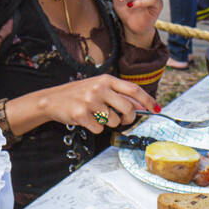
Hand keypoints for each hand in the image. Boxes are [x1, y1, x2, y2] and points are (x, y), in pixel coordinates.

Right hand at [38, 75, 155, 133]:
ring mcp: (90, 101)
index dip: (147, 100)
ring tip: (96, 116)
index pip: (134, 90)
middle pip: (128, 108)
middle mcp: (99, 88)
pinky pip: (100, 128)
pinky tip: (87, 120)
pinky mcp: (81, 114)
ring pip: (114, 121)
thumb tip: (141, 105)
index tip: (156, 109)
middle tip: (123, 120)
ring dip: (108, 123)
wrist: (52, 100)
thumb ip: (118, 94)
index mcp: (106, 80)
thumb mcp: (98, 88)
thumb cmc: (78, 94)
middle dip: (129, 118)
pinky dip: (96, 128)